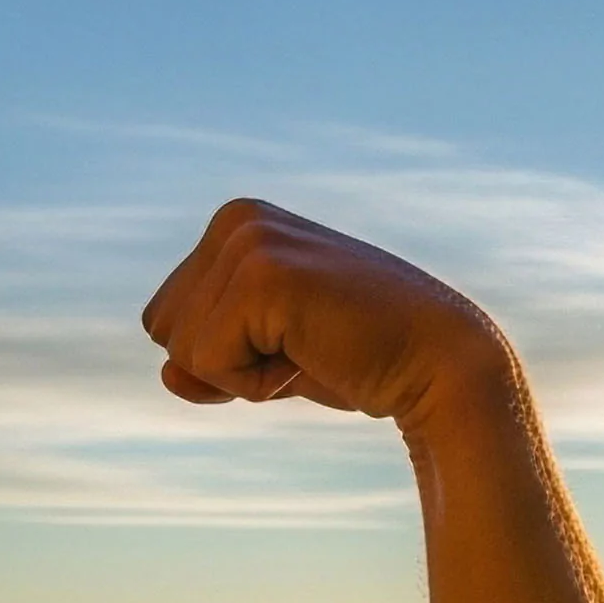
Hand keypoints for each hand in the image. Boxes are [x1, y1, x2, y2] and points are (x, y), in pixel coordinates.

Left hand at [139, 199, 515, 428]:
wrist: (441, 368)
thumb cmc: (364, 362)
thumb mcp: (270, 361)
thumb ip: (213, 360)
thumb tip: (168, 372)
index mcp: (237, 224)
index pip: (165, 317)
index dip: (223, 355)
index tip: (294, 341)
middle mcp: (237, 219)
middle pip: (162, 328)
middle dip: (227, 363)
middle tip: (307, 348)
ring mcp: (249, 241)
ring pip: (181, 348)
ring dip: (244, 374)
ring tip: (313, 349)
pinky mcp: (262, 276)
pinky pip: (208, 361)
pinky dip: (257, 384)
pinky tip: (315, 355)